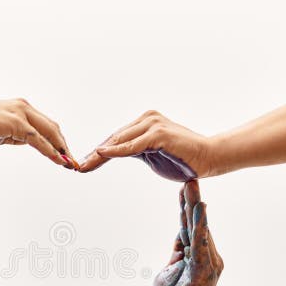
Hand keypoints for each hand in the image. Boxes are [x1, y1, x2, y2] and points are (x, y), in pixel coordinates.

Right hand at [0, 98, 77, 168]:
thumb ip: (13, 136)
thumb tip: (25, 141)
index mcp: (20, 109)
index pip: (44, 126)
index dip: (56, 141)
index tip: (63, 156)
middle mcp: (24, 108)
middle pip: (52, 128)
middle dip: (64, 146)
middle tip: (72, 162)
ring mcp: (21, 114)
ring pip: (50, 132)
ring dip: (62, 150)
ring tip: (69, 164)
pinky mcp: (17, 123)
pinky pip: (39, 140)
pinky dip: (51, 151)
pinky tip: (59, 160)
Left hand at [79, 111, 213, 178]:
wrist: (209, 159)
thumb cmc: (181, 159)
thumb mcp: (150, 155)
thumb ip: (133, 151)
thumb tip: (111, 153)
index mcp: (144, 122)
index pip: (116, 139)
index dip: (98, 153)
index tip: (83, 164)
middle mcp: (147, 119)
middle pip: (114, 139)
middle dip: (94, 155)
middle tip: (77, 167)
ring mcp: (153, 124)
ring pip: (119, 142)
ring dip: (99, 155)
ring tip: (84, 165)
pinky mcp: (158, 134)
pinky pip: (131, 146)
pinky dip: (115, 151)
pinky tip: (100, 154)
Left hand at [152, 180, 223, 285]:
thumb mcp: (169, 272)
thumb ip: (176, 255)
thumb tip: (178, 241)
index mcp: (195, 256)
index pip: (188, 226)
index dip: (185, 206)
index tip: (183, 185)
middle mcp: (206, 257)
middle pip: (196, 224)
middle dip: (191, 201)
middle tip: (190, 176)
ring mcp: (207, 264)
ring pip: (200, 230)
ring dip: (195, 208)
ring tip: (193, 187)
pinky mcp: (204, 272)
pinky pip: (200, 245)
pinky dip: (198, 228)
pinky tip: (198, 212)